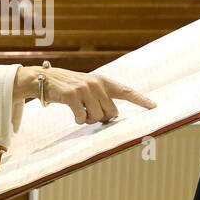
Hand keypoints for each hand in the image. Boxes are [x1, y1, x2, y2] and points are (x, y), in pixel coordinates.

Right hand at [19, 67, 155, 124]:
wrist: (44, 79)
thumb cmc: (68, 87)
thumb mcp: (88, 87)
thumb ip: (102, 98)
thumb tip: (113, 116)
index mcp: (103, 81)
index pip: (127, 91)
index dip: (141, 100)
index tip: (155, 106)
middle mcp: (96, 83)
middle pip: (112, 113)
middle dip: (102, 118)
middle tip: (89, 112)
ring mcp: (84, 88)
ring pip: (97, 117)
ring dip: (88, 119)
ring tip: (79, 111)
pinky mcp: (72, 95)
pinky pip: (82, 118)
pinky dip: (78, 119)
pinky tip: (73, 113)